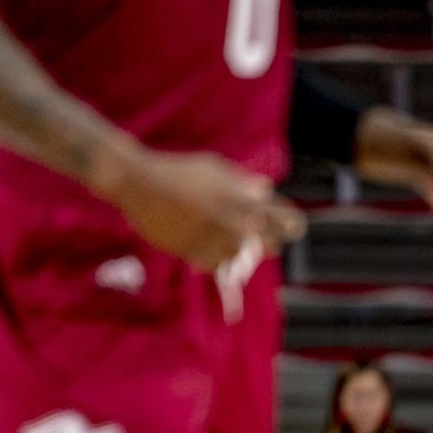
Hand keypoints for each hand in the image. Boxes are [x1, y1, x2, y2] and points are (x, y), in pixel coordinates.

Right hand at [105, 148, 305, 272]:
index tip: (295, 229)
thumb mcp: (213, 168)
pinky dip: (216, 258)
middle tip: (267, 242)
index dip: (292, 225)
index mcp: (238, 197)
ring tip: (230, 241)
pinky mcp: (191, 252)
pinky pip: (214, 264)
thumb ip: (241, 182)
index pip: (279, 218)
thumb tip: (266, 189)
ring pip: (240, 257)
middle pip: (268, 245)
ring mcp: (211, 238)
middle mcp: (229, 220)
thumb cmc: (177, 171)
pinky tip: (211, 247)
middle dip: (270, 244)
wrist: (138, 183)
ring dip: (239, 252)